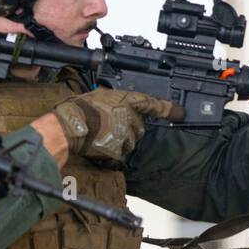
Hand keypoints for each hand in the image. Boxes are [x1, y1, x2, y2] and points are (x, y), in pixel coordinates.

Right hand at [51, 87, 184, 163]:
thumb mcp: (97, 96)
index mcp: (124, 101)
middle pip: (139, 127)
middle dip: (129, 128)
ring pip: (130, 141)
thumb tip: (114, 103)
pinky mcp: (118, 149)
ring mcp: (124, 134)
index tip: (180, 113)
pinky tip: (98, 145)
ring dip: (119, 141)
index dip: (167, 108)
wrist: (68, 126)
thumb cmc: (78, 109)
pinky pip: (119, 153)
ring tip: (101, 136)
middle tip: (110, 127)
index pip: (151, 104)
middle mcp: (128, 117)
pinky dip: (111, 151)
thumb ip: (112, 101)